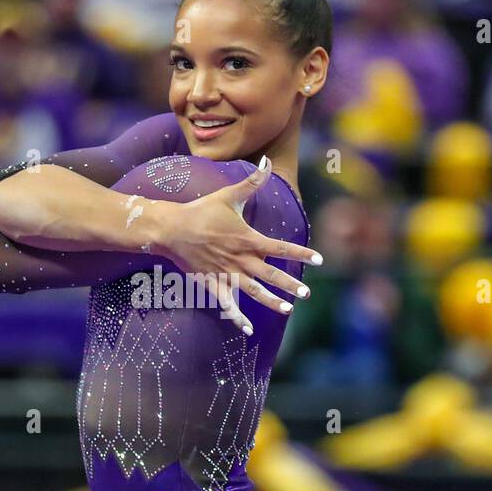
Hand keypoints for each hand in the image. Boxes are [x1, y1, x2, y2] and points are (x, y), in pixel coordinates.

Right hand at [151, 157, 322, 333]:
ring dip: (271, 302)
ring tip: (288, 310)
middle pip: (271, 274)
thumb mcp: (229, 195)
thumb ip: (252, 182)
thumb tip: (268, 161)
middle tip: (306, 294)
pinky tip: (248, 330)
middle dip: (290, 285)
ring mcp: (227, 273)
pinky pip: (228, 304)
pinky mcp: (213, 283)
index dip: (302, 254)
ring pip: (254, 292)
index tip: (319, 260)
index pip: (281, 248)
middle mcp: (241, 259)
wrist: (172, 229)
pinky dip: (238, 318)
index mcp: (248, 239)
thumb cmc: (201, 210)